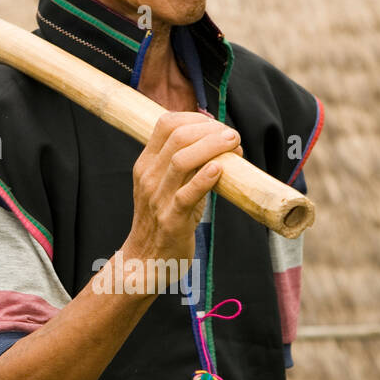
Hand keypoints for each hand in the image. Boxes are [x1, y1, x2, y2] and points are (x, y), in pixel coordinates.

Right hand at [125, 111, 242, 266]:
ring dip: (212, 147)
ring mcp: (158, 199)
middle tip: (232, 136)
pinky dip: (205, 179)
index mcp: (146, 165)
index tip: (217, 126)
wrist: (145, 261)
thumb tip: (220, 145)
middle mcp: (149, 178)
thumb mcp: (166, 187)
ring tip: (234, 145)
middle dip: (210, 130)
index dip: (196, 118)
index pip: (166, 124)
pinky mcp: (171, 221)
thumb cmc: (162, 221)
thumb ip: (186, 166)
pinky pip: (186, 195)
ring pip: (182, 160)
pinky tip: (219, 169)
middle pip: (177, 137)